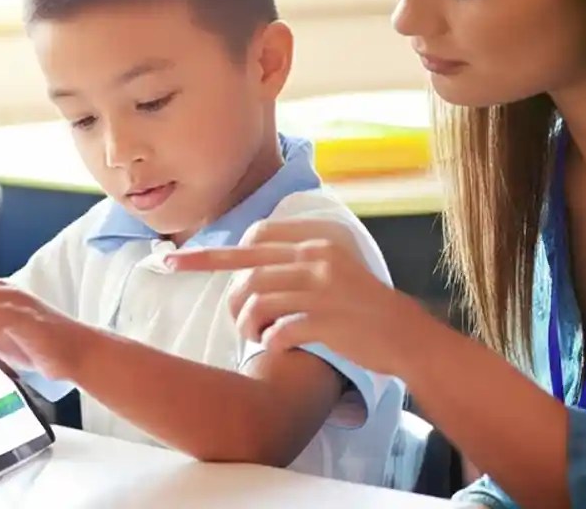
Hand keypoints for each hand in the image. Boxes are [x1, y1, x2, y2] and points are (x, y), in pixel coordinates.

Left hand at [165, 217, 427, 376]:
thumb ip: (296, 257)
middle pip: (246, 272)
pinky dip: (270, 342)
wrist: (407, 335)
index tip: (179, 262)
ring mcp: (321, 291)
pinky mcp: (325, 322)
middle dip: (226, 299)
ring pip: (256, 303)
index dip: (213, 253)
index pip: (253, 238)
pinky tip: (278, 347)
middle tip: (231, 322)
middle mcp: (316, 259)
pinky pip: (278, 332)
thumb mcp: (335, 264)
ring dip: (247, 325)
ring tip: (256, 338)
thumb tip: (247, 256)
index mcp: (315, 241)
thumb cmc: (363, 304)